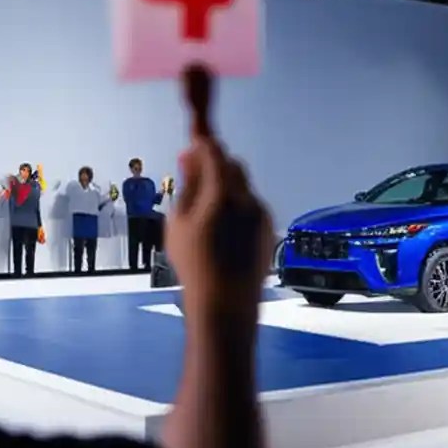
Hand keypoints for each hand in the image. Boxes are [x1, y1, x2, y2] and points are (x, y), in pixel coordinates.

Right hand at [165, 137, 273, 309]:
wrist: (226, 302)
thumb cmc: (196, 265)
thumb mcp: (179, 222)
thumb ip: (188, 184)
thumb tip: (190, 157)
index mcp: (223, 195)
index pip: (215, 152)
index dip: (202, 145)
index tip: (193, 146)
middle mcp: (248, 201)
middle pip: (234, 165)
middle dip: (217, 165)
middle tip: (197, 178)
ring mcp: (262, 215)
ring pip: (244, 187)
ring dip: (228, 188)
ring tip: (207, 216)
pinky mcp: (269, 228)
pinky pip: (253, 207)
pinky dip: (239, 208)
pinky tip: (224, 232)